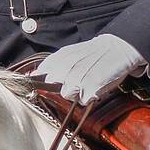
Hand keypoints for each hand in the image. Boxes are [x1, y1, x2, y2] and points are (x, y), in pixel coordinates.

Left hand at [31, 34, 148, 103]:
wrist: (117, 49)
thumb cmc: (94, 52)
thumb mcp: (70, 52)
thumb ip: (51, 63)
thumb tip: (33, 74)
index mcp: (59, 59)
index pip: (41, 75)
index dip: (44, 81)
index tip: (47, 83)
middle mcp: (65, 70)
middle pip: (53, 88)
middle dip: (62, 85)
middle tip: (77, 79)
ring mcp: (77, 81)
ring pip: (68, 95)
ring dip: (76, 92)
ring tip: (88, 81)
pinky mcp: (89, 90)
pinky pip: (82, 101)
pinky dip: (89, 96)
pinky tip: (95, 85)